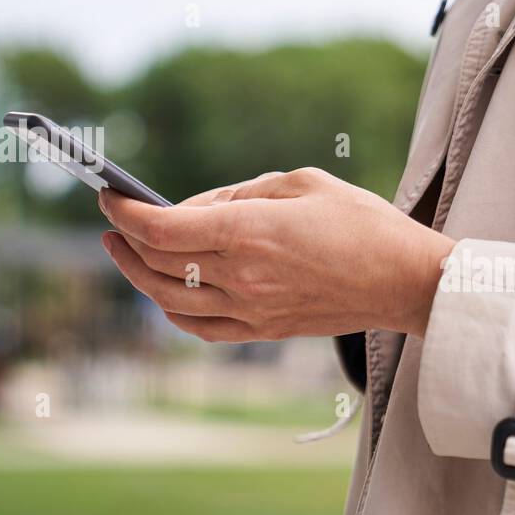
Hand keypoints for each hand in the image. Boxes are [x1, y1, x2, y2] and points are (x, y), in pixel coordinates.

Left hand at [98, 169, 454, 342]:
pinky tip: (165, 290)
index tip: (109, 195)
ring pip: (169, 300)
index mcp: (248, 232)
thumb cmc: (362, 223)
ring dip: (139, 276)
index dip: (125, 211)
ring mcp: (252, 310)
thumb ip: (241, 192)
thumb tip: (196, 207)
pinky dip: (172, 309)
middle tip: (114, 221)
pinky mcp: (265, 331)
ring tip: (127, 252)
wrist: (404, 280)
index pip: (161, 228)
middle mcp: (242, 276)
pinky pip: (200, 327)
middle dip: (125, 240)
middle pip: (157, 264)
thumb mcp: (302, 184)